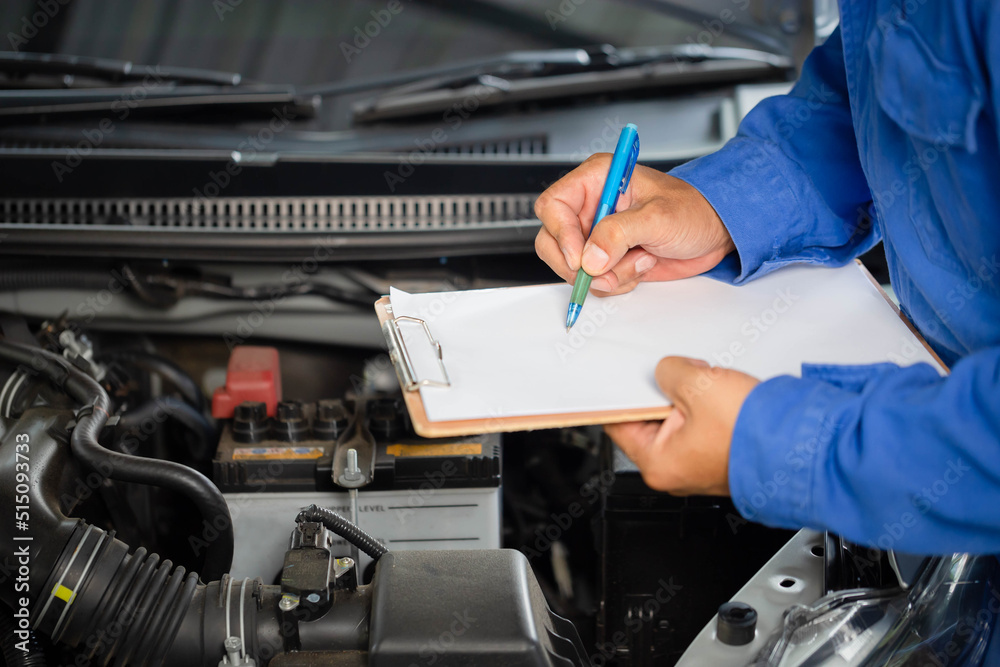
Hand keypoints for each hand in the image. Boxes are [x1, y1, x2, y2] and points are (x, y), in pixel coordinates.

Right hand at [534, 154, 734, 294]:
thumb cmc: (694, 210)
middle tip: (607, 271)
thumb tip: (590, 257)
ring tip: (639, 261)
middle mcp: (591, 207)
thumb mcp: (658, 217)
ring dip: (606, 275)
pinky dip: (616, 282)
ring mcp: (597, 236)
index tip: (580, 257)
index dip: (560, 234)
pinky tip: (641, 266)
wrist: (715, 233)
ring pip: (572, 267)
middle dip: (579, 265)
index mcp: (596, 181)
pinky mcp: (607, 259)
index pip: (553, 206)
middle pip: (552, 241)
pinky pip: (593, 281)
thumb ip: (619, 234)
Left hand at [606, 357, 759, 495]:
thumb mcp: (698, 384)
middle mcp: (675, 472)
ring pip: (679, 420)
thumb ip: (669, 372)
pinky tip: (723, 397)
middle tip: (681, 376)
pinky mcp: (720, 456)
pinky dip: (708, 408)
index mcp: (657, 463)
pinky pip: (702, 426)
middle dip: (664, 392)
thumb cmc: (753, 431)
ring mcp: (699, 466)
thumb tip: (668, 371)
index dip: (622, 393)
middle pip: (651, 419)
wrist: (804, 447)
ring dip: (691, 398)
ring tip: (708, 388)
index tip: (624, 375)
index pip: (620, 422)